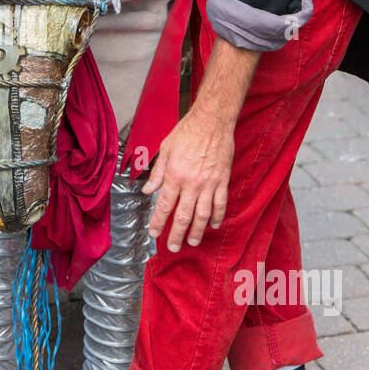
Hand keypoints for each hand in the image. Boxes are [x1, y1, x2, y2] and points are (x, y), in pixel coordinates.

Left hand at [143, 109, 234, 252]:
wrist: (212, 122)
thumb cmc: (187, 132)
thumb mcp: (165, 149)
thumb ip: (157, 173)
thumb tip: (147, 190)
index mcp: (174, 175)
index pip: (164, 206)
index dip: (158, 222)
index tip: (153, 233)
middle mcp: (191, 183)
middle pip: (183, 216)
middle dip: (176, 234)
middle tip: (173, 248)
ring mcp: (209, 183)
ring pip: (203, 215)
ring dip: (197, 231)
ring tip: (192, 242)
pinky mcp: (222, 181)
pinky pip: (220, 204)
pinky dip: (217, 217)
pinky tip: (213, 225)